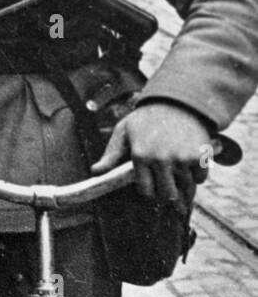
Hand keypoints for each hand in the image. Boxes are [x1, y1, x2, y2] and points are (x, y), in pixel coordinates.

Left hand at [90, 102, 213, 207]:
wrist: (176, 102)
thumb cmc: (145, 119)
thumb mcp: (123, 132)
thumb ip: (110, 155)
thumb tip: (94, 172)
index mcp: (140, 156)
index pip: (146, 191)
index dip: (148, 191)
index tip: (150, 187)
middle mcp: (161, 159)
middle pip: (167, 194)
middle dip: (166, 193)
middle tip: (166, 186)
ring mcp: (182, 158)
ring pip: (186, 189)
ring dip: (183, 187)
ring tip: (178, 180)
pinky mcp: (200, 156)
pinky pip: (200, 179)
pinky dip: (197, 176)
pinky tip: (189, 166)